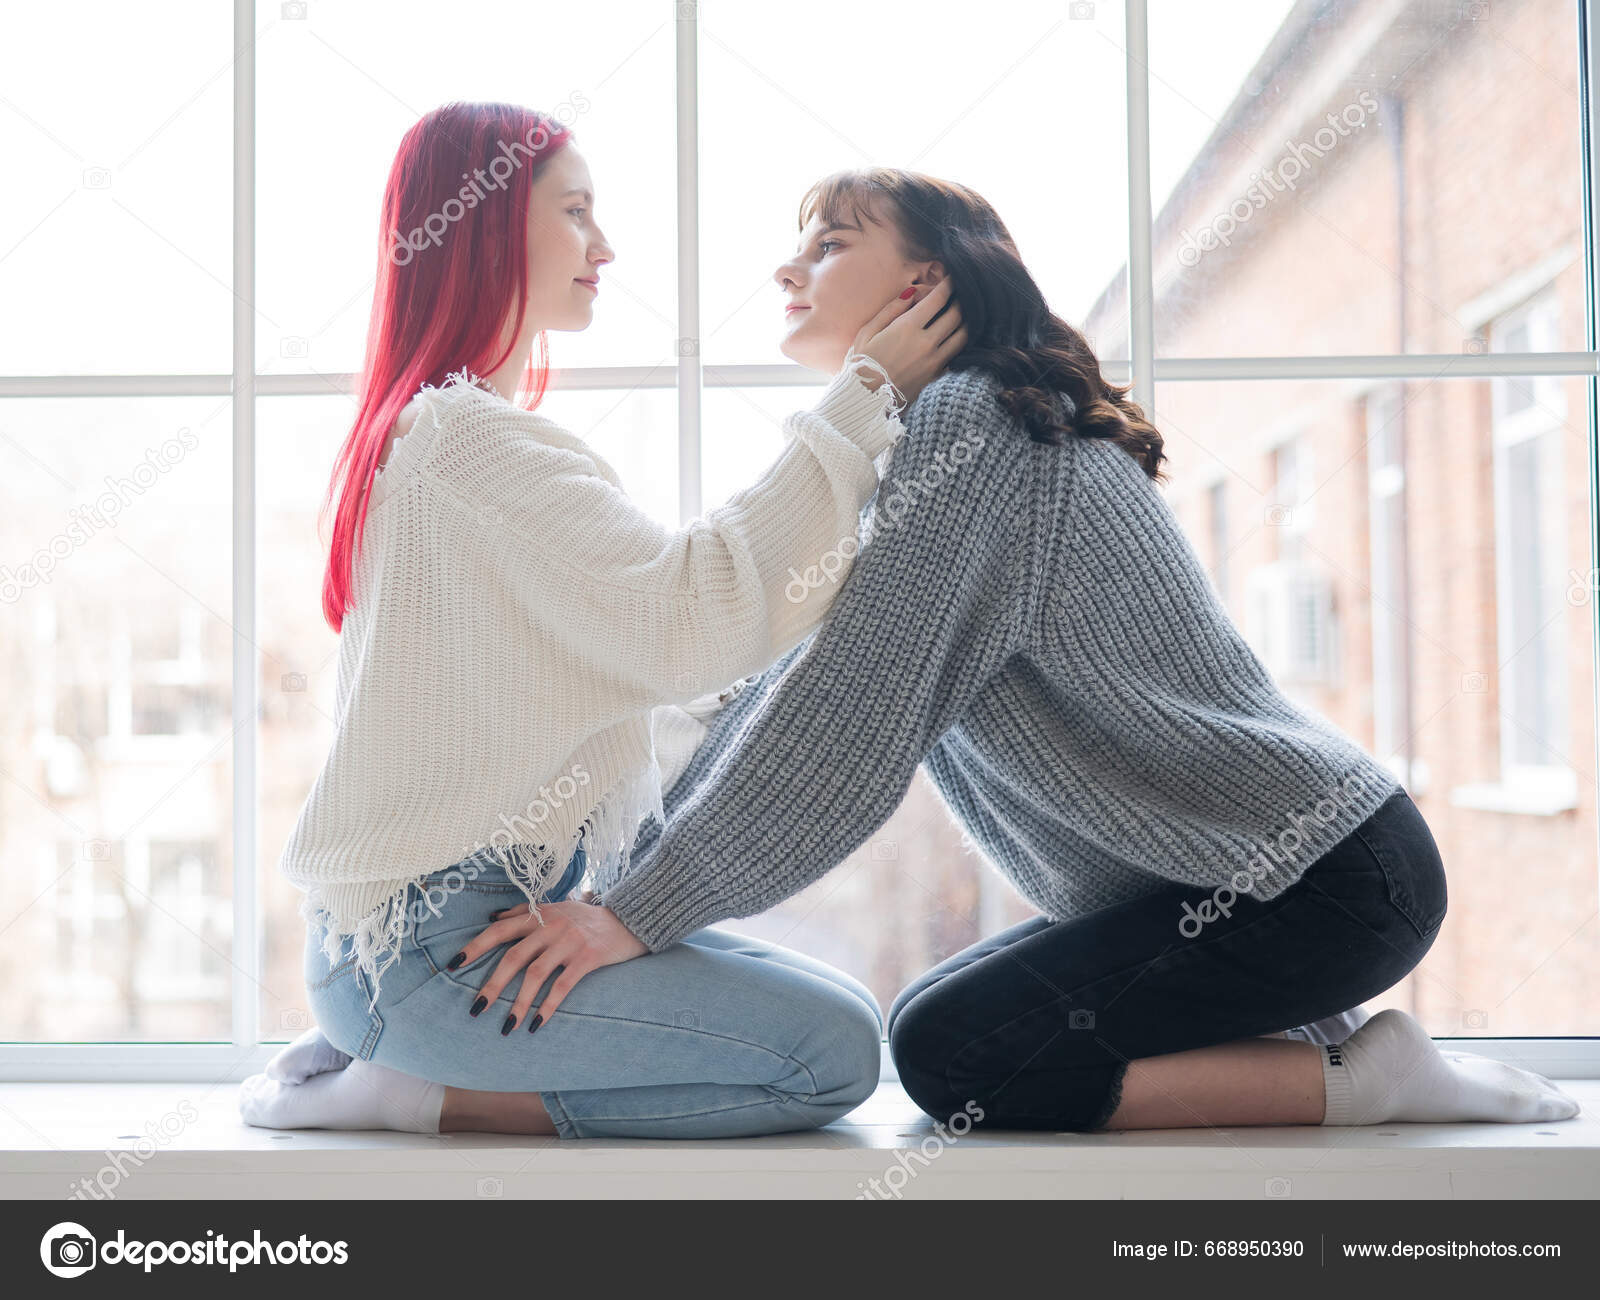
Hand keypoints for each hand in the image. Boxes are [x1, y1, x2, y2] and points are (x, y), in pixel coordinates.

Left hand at [456, 899, 647, 1029]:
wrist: (629, 919)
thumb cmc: (588, 917)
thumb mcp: (555, 906)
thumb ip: (524, 911)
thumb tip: (493, 918)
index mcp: (538, 915)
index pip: (499, 930)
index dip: (475, 947)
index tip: (453, 965)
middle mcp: (550, 926)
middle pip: (513, 957)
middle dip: (492, 985)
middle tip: (476, 1009)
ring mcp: (569, 942)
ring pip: (536, 975)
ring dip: (518, 1003)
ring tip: (506, 1027)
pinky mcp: (588, 958)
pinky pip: (563, 986)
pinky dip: (548, 1007)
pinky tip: (537, 1024)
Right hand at [850, 278, 967, 407]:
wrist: (865, 401)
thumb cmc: (861, 365)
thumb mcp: (867, 332)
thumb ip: (890, 310)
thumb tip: (911, 293)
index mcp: (908, 328)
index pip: (938, 300)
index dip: (948, 286)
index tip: (953, 279)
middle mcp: (926, 343)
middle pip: (956, 316)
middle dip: (961, 301)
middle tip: (962, 295)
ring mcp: (934, 361)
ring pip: (962, 336)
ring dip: (965, 323)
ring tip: (964, 315)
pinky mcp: (936, 376)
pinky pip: (955, 356)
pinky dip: (959, 344)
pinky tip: (956, 339)